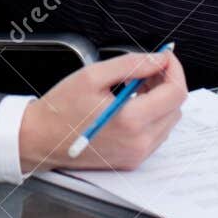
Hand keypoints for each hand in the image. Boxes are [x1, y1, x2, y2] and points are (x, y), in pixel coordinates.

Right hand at [18, 51, 186, 173]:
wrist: (41, 139)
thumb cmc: (61, 108)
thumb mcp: (92, 75)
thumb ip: (131, 64)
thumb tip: (159, 59)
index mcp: (130, 120)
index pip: (175, 92)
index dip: (173, 69)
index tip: (164, 57)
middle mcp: (138, 142)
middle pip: (176, 107)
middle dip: (165, 83)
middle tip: (144, 71)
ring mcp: (136, 154)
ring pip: (168, 121)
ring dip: (159, 100)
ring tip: (133, 88)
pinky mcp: (132, 161)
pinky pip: (156, 134)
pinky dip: (151, 117)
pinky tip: (130, 106)